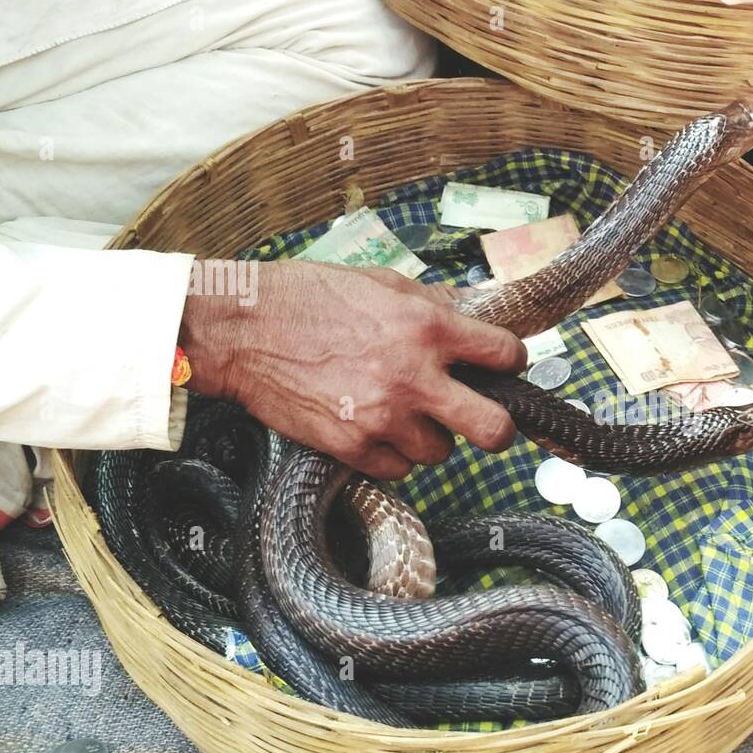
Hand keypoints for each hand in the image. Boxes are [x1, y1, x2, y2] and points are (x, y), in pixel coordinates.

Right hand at [179, 259, 525, 478]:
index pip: (505, 354)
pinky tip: (374, 428)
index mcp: (428, 327)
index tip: (501, 366)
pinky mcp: (353, 446)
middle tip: (485, 420)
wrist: (242, 329)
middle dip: (499, 428)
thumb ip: (434, 307)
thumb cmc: (309, 297)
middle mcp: (414, 376)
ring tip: (404, 414)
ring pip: (442, 453)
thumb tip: (474, 321)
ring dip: (431, 437)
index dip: (510, 361)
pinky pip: (399, 469)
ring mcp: (384, 417)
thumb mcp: (382, 283)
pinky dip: (393, 455)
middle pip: (495, 429)